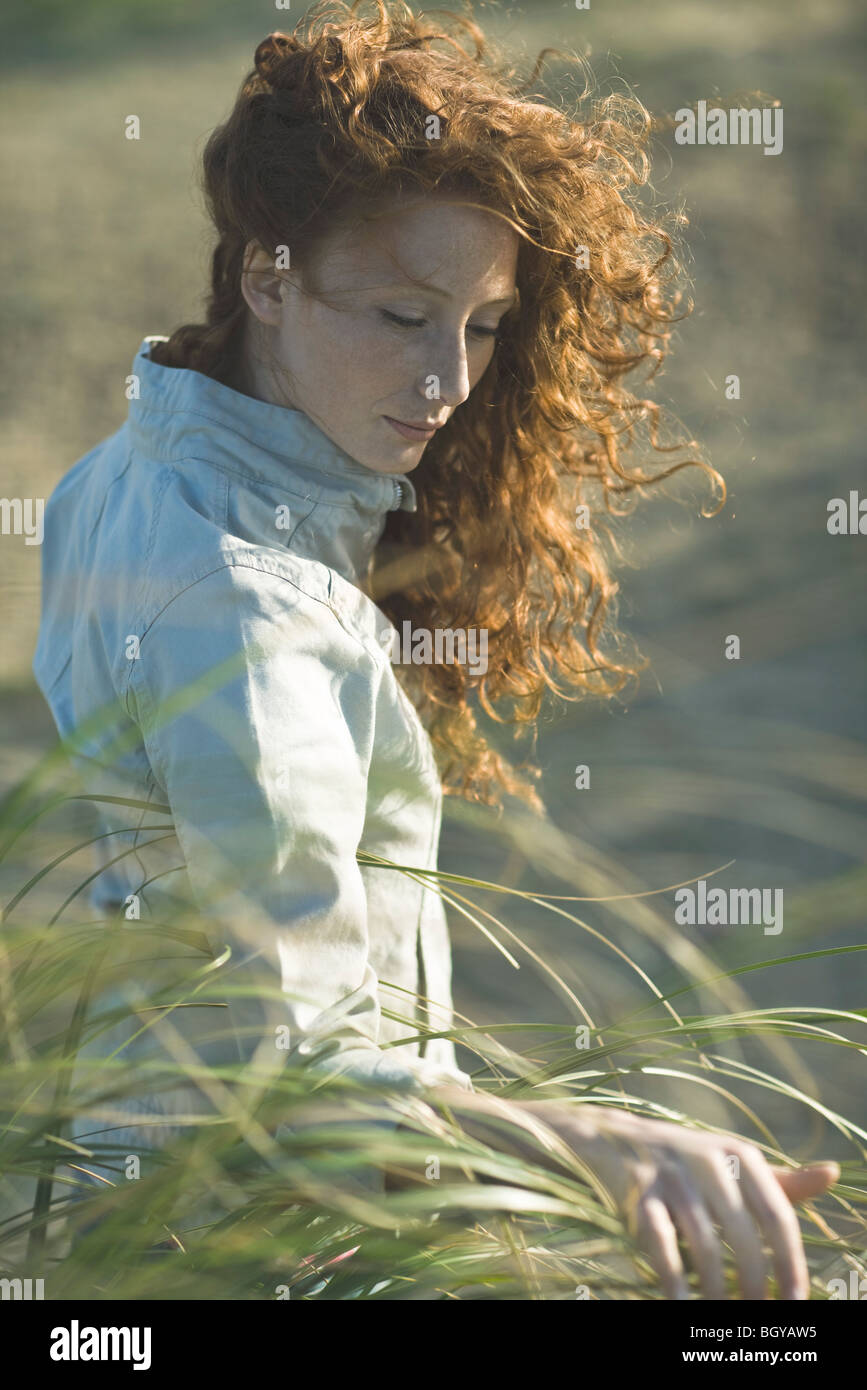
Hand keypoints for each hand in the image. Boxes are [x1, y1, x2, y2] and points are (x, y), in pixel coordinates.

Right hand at [525, 1101, 837, 1299]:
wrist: (610, 1136)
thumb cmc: (685, 1162)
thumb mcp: (733, 1164)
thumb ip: (780, 1181)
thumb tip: (832, 1173)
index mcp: (739, 1154)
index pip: (778, 1217)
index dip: (790, 1265)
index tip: (794, 1303)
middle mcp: (707, 1159)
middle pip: (743, 1237)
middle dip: (753, 1287)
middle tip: (754, 1319)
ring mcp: (669, 1174)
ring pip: (704, 1246)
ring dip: (715, 1292)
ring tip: (719, 1319)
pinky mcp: (635, 1190)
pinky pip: (661, 1245)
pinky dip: (675, 1282)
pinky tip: (682, 1305)